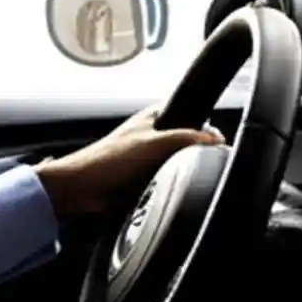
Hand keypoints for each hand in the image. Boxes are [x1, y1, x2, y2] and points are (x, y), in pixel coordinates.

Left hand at [34, 105, 222, 217]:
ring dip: (179, 171)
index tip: (218, 141)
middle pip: (185, 142)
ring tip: (183, 178)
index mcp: (153, 116)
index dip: (203, 124)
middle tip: (202, 162)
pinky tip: (170, 189)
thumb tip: (215, 139)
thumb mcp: (155, 142)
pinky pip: (165, 181)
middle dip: (193, 152)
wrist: (83, 189)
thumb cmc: (109, 160)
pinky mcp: (142, 179)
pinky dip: (168, 185)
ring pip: (176, 163)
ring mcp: (147, 157)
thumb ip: (187, 138)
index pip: (188, 112)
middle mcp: (151, 134)